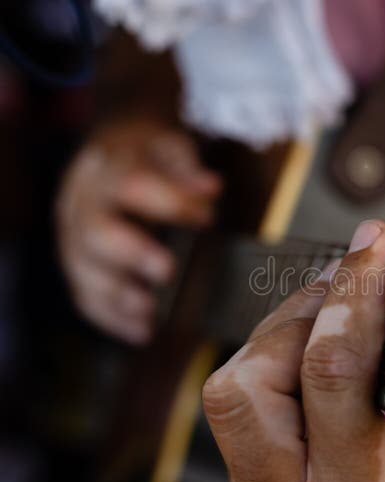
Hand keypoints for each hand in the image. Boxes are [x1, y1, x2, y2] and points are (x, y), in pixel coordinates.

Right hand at [56, 119, 220, 343]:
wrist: (108, 154)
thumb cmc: (147, 156)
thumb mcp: (168, 147)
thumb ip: (186, 167)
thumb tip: (211, 187)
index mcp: (108, 169)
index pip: (131, 184)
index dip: (168, 201)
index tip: (206, 216)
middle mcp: (82, 205)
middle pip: (95, 232)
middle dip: (131, 254)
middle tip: (167, 271)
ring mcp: (73, 239)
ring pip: (84, 271)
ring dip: (118, 295)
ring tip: (150, 312)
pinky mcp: (78, 267)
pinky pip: (85, 296)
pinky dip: (112, 318)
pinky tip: (142, 331)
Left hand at [202, 220, 384, 481]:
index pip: (336, 379)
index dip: (357, 296)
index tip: (378, 245)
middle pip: (246, 386)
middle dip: (300, 312)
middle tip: (356, 276)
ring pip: (228, 395)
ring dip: (279, 333)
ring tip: (338, 304)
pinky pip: (240, 411)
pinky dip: (275, 359)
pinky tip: (319, 345)